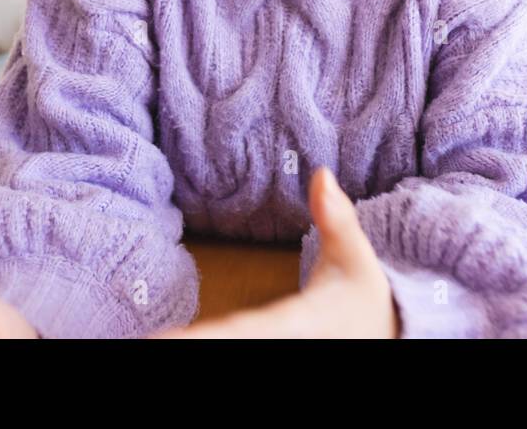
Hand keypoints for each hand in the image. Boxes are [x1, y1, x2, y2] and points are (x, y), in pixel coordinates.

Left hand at [151, 167, 399, 337]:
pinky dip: (197, 350)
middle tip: (140, 342)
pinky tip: (162, 345)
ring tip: (144, 342)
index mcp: (300, 323)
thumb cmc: (360, 296)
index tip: (163, 341)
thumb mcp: (354, 257)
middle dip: (189, 348)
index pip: (247, 332)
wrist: (386, 335)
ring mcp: (279, 352)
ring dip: (188, 349)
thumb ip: (337, 218)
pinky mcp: (267, 354)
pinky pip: (232, 351)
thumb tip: (321, 173)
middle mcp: (284, 346)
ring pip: (229, 354)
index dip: (208, 338)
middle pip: (230, 349)